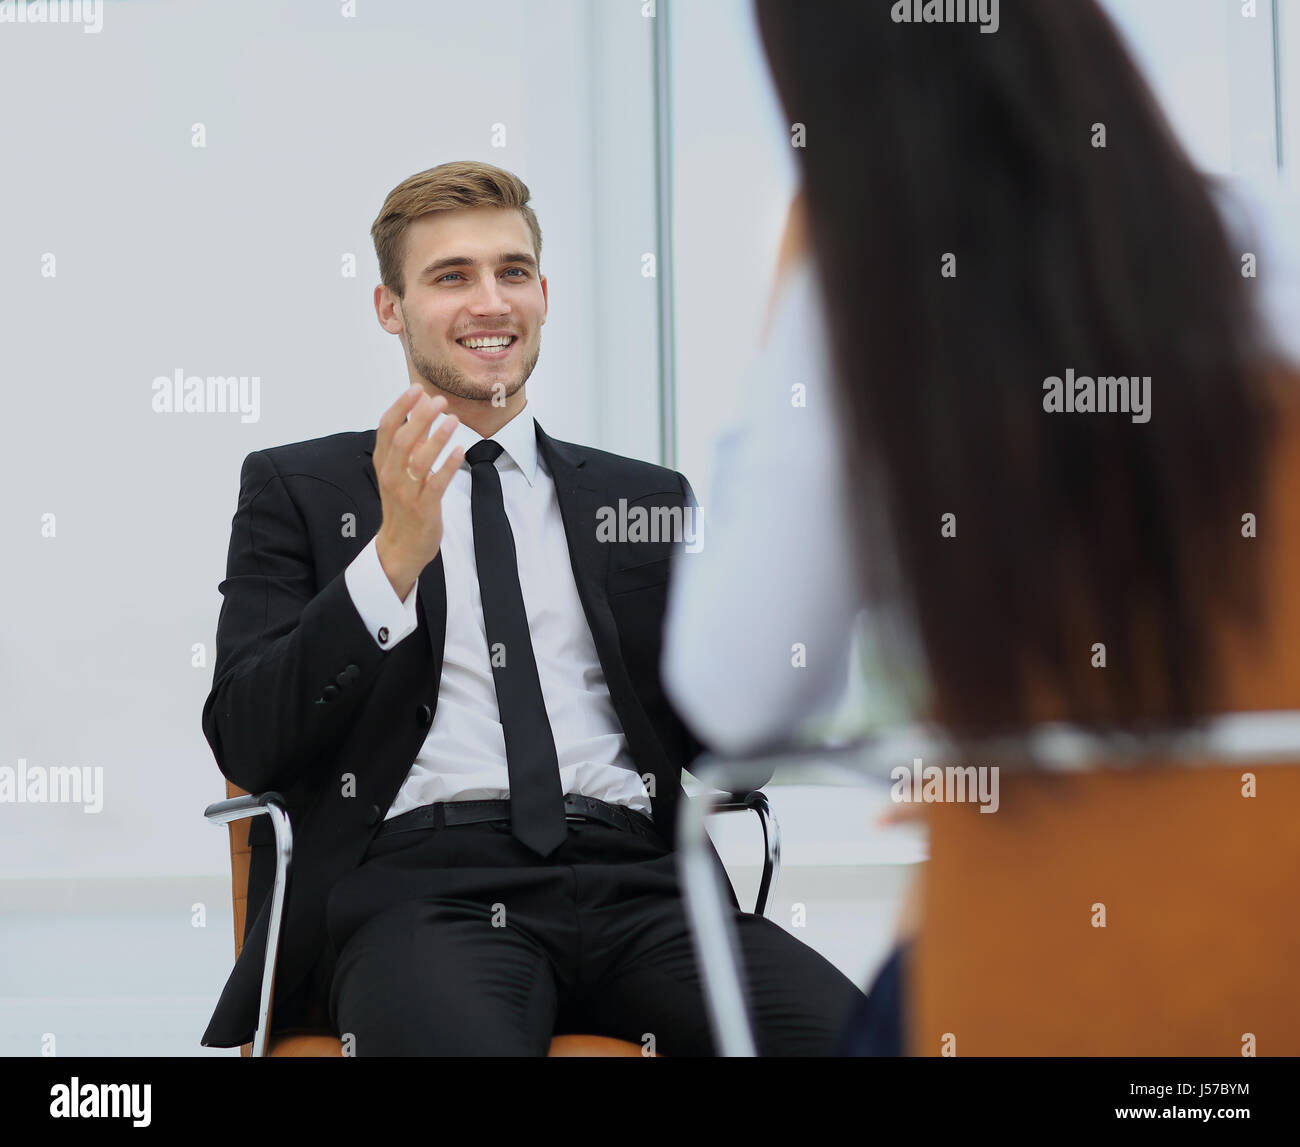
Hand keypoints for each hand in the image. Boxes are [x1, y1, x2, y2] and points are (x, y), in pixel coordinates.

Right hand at [372, 386, 463, 598]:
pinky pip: (435, 484)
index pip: (386, 428)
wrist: (400, 547)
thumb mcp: (401, 471)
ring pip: (419, 460)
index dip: (400, 406)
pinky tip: (461, 450)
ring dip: (436, 438)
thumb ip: (411, 442)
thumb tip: (422, 410)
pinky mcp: (424, 508)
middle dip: (420, 417)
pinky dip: (448, 466)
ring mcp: (406, 493)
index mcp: (383, 464)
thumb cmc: (403, 505)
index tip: (416, 389)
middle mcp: (391, 476)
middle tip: (439, 400)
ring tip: (453, 419)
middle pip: (402, 440)